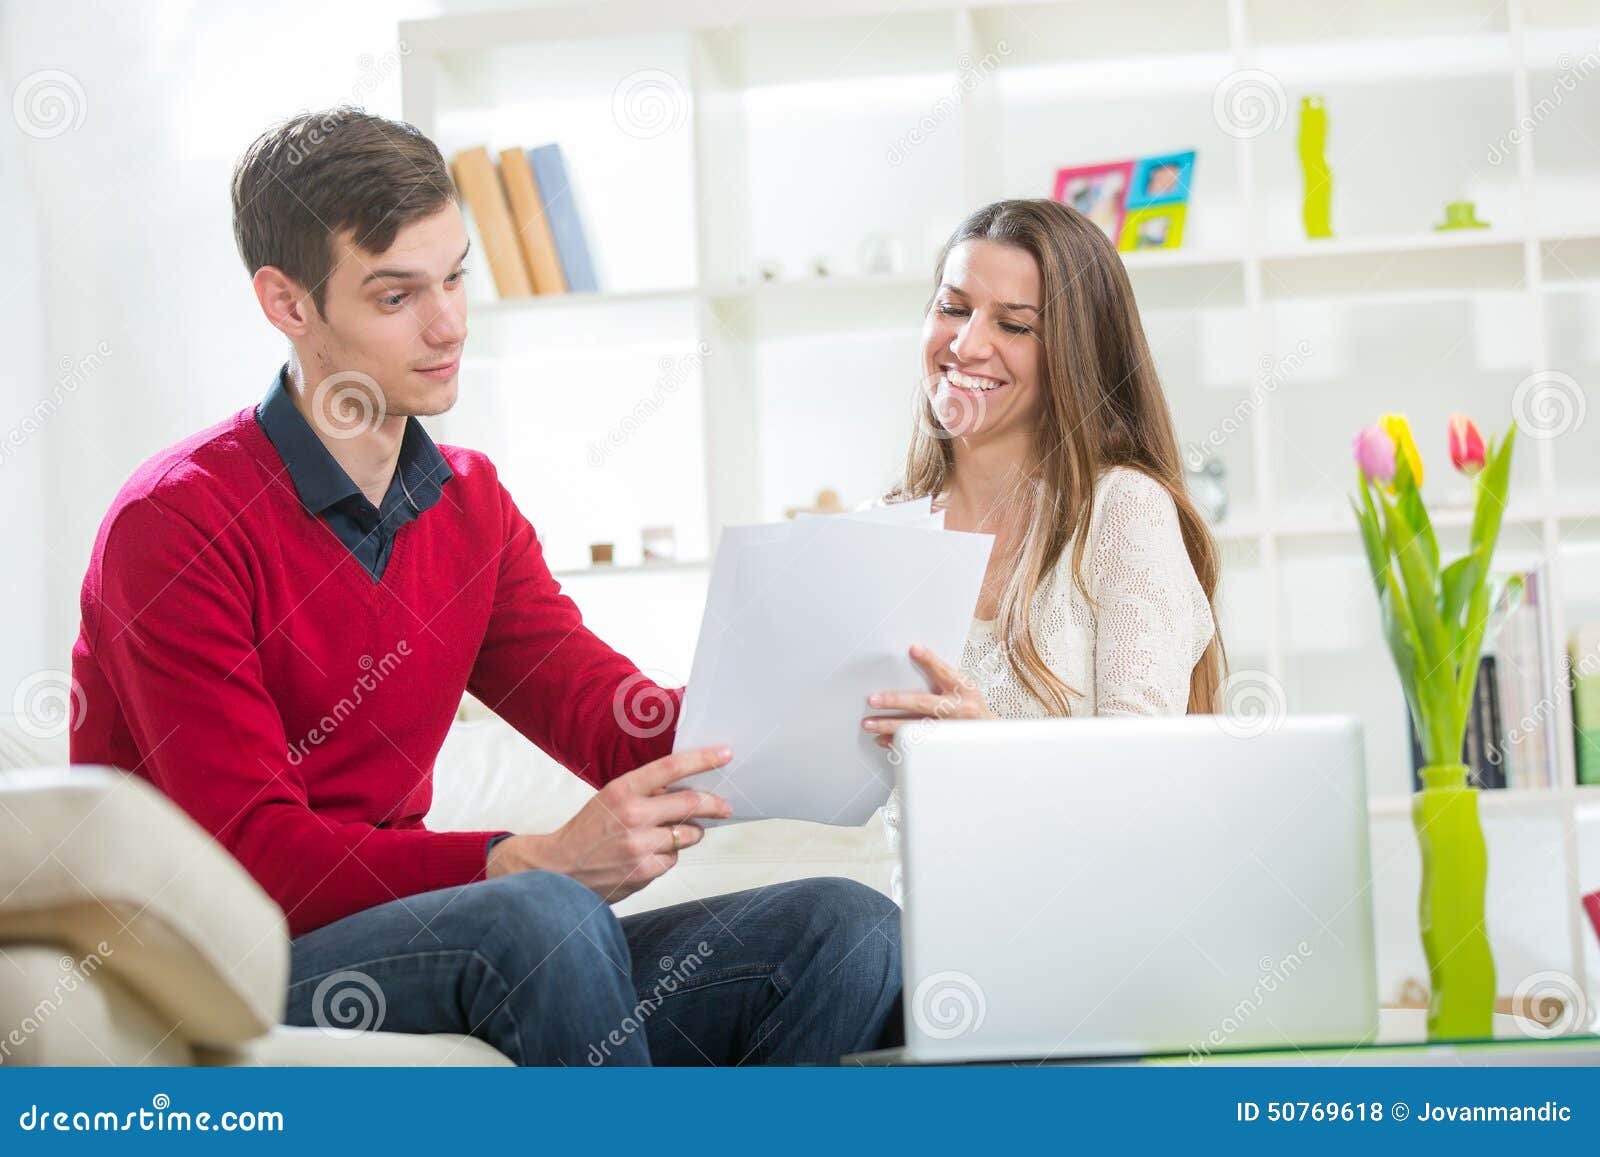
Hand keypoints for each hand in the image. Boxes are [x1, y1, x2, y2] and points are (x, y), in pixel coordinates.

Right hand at [486, 746, 733, 900]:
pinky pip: (673, 859)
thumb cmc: (587, 831)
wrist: (559, 870)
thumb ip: (645, 792)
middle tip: (725, 806)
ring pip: (688, 835)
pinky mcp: (644, 871)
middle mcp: (633, 815)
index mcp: (623, 789)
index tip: (725, 755)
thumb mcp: (610, 798)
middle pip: (690, 804)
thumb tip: (686, 788)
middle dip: (714, 805)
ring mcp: (640, 845)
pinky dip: (667, 856)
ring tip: (668, 835)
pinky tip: (648, 856)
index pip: (671, 768)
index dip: (703, 760)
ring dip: (688, 834)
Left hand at [862, 643, 995, 748]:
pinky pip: (917, 745)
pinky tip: (882, 738)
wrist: (990, 736)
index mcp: (964, 690)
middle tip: (873, 699)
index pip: (945, 672)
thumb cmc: (973, 709)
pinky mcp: (945, 746)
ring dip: (890, 726)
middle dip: (895, 700)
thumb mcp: (965, 688)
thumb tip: (914, 656)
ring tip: (870, 723)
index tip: (913, 649)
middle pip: (923, 703)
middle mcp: (958, 709)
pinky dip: (897, 742)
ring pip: (916, 728)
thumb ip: (942, 678)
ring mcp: (950, 730)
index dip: (930, 660)